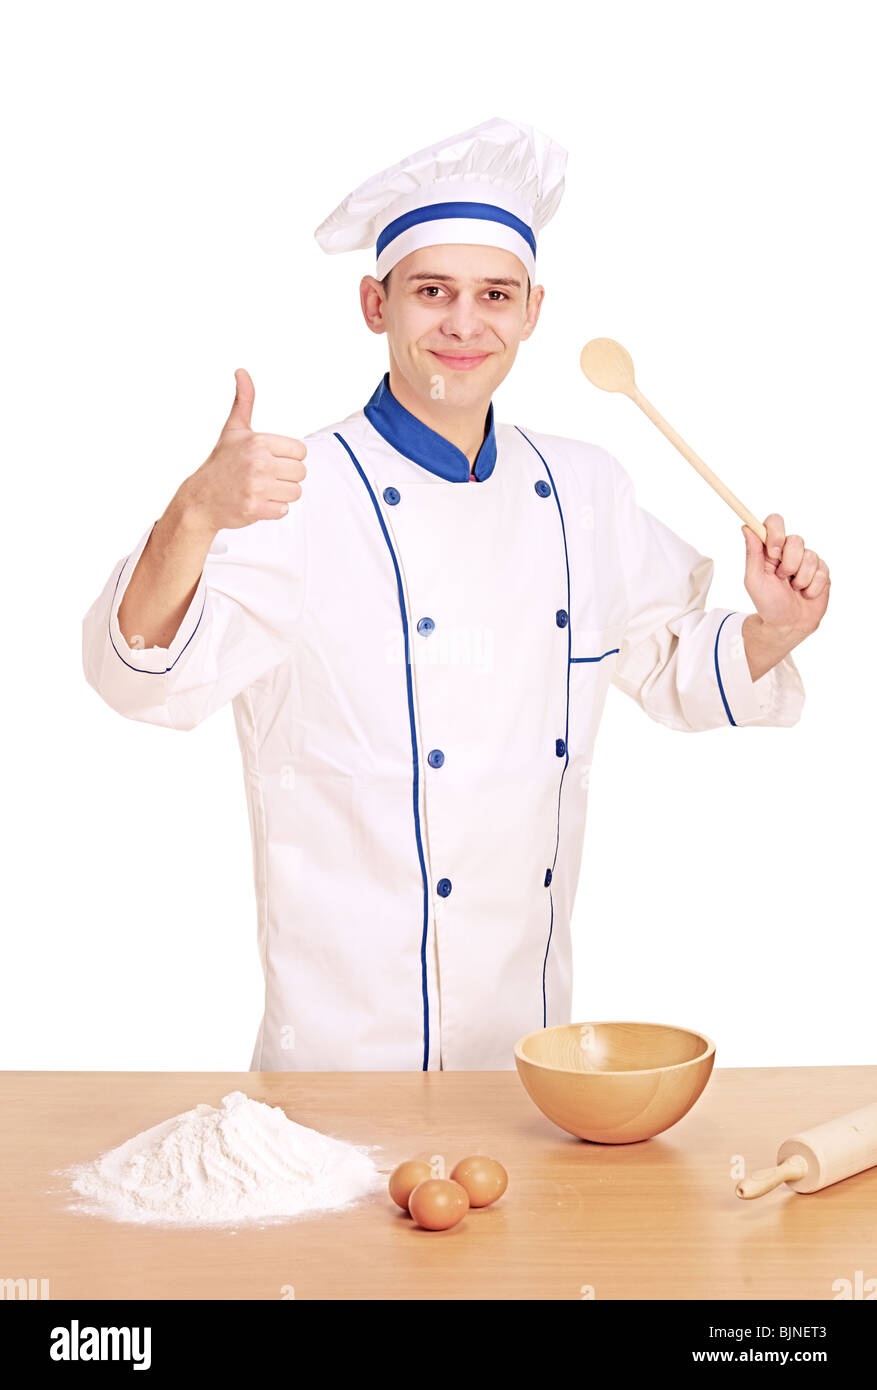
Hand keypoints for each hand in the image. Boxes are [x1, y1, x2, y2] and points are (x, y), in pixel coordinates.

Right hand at [177, 368, 306, 534]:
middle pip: (301, 473)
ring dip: (281, 494)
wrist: (200, 498)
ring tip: (261, 489)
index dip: (288, 458)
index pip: (300, 451)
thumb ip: (244, 401)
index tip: (270, 460)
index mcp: (258, 441)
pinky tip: (257, 502)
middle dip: (286, 477)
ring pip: (295, 492)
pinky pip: (283, 510)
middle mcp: (258, 462)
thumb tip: (241, 371)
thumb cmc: (221, 462)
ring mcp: (256, 487)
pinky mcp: (254, 508)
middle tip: (265, 477)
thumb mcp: (233, 430)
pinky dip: (273, 510)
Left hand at [741, 514, 829, 637]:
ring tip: (794, 589)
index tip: (773, 552)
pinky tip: (806, 594)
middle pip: (796, 539)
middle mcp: (789, 551)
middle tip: (782, 578)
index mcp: (770, 549)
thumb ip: (752, 554)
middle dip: (789, 563)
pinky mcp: (822, 571)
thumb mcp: (754, 581)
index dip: (776, 533)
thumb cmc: (768, 603)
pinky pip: (822, 571)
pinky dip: (811, 587)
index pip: (775, 522)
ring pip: (810, 556)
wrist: (789, 624)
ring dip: (800, 579)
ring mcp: (807, 560)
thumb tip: (746, 527)